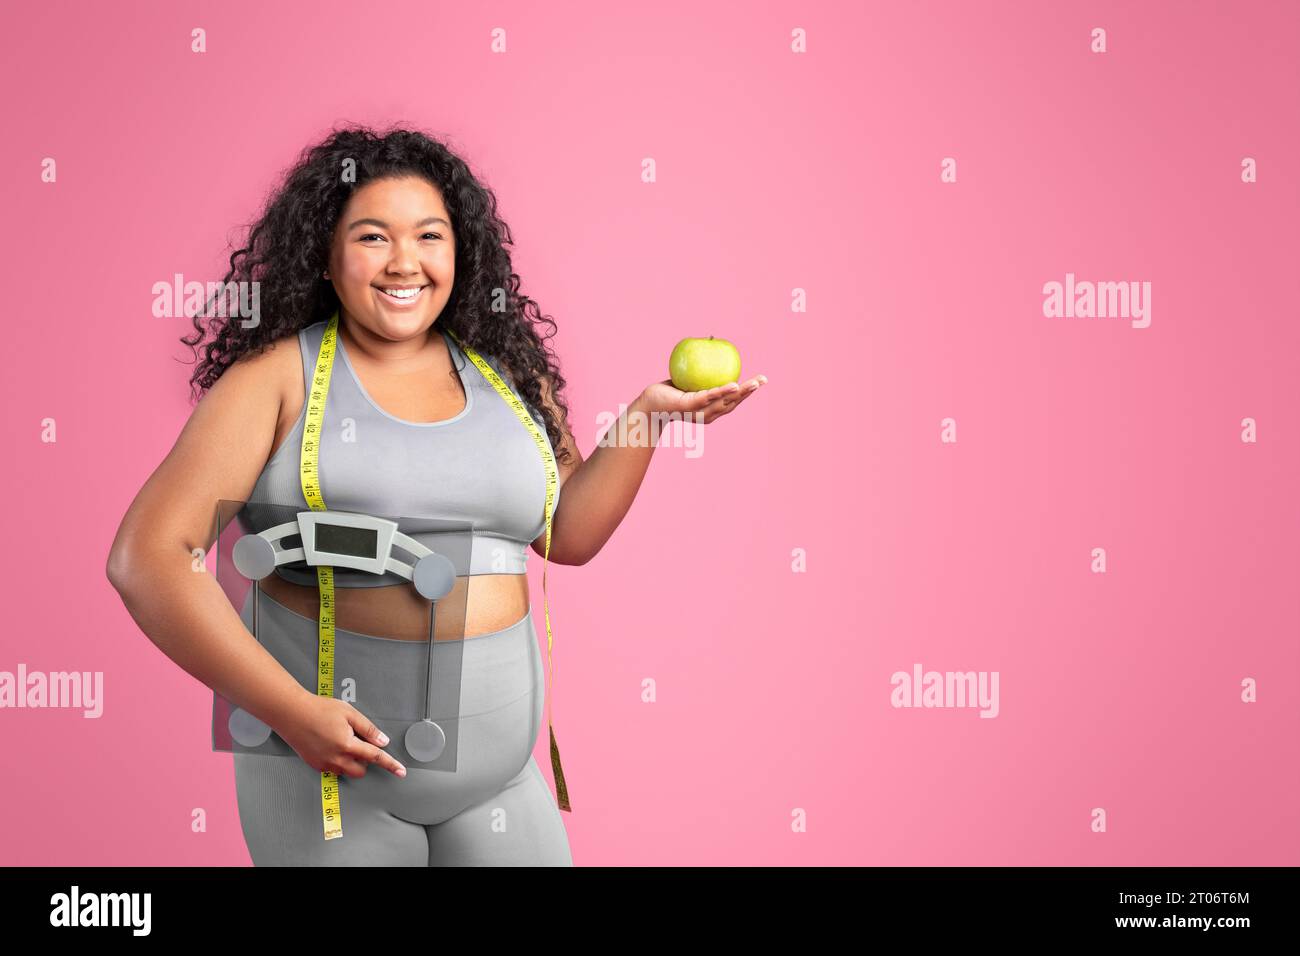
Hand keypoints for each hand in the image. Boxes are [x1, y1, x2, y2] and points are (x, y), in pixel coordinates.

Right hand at [276, 691, 407, 778]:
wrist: (291, 713)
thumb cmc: (317, 709)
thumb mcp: (349, 713)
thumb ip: (368, 728)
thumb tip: (382, 741)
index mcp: (347, 745)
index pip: (375, 757)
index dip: (391, 764)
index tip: (401, 772)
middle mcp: (336, 759)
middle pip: (361, 770)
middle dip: (365, 760)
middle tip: (358, 741)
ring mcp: (324, 764)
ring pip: (347, 771)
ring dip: (351, 761)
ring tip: (341, 740)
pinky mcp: (315, 765)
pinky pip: (334, 769)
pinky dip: (338, 761)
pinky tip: (331, 744)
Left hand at [636, 373, 767, 424]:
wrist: (648, 407)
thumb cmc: (667, 393)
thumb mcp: (687, 383)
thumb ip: (699, 373)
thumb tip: (709, 347)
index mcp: (710, 411)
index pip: (732, 401)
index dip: (746, 393)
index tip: (758, 381)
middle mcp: (707, 415)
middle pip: (733, 403)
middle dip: (750, 392)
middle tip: (763, 380)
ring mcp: (699, 413)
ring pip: (725, 401)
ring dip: (742, 392)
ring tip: (755, 383)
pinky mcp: (690, 407)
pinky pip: (709, 396)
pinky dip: (723, 391)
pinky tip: (734, 383)